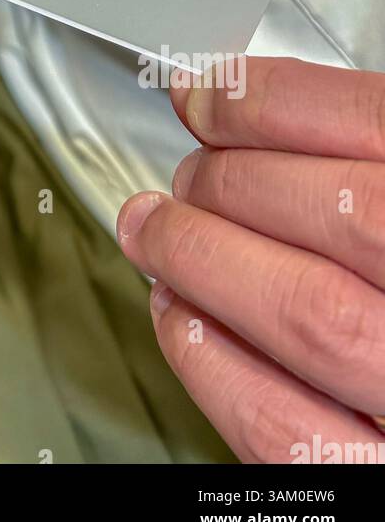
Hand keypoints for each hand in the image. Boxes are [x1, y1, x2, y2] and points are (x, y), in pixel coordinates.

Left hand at [117, 58, 384, 462]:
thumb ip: (376, 143)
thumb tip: (276, 110)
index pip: (370, 121)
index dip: (266, 101)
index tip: (208, 92)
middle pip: (332, 212)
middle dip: (230, 180)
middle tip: (188, 173)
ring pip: (303, 316)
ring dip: (202, 260)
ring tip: (158, 232)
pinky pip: (286, 428)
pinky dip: (212, 363)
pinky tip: (183, 319)